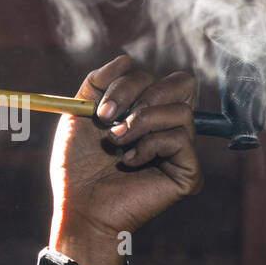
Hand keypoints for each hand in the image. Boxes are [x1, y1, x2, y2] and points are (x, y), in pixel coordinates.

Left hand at [48, 54, 202, 264]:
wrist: (78, 205)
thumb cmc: (78, 165)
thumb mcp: (80, 113)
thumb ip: (98, 81)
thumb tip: (125, 59)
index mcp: (148, 111)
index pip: (157, 76)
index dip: (129, 83)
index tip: (100, 109)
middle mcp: (169, 127)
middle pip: (182, 83)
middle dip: (140, 95)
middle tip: (109, 118)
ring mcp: (180, 151)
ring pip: (181, 112)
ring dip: (141, 123)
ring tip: (117, 143)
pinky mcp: (187, 173)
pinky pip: (180, 141)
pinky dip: (149, 147)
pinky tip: (129, 163)